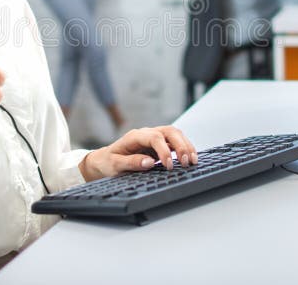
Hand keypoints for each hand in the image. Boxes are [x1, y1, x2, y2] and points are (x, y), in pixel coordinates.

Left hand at [78, 126, 197, 180]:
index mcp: (135, 136)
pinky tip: (190, 158)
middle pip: (169, 131)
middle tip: (186, 162)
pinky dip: (184, 148)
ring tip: (193, 161)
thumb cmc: (108, 162)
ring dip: (186, 146)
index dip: (164, 150)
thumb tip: (150, 162)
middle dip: (181, 145)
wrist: (104, 160)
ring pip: (175, 134)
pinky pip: (175, 142)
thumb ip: (132, 162)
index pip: (155, 137)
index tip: (169, 165)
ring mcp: (153, 137)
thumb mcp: (115, 165)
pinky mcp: (159, 144)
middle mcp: (146, 133)